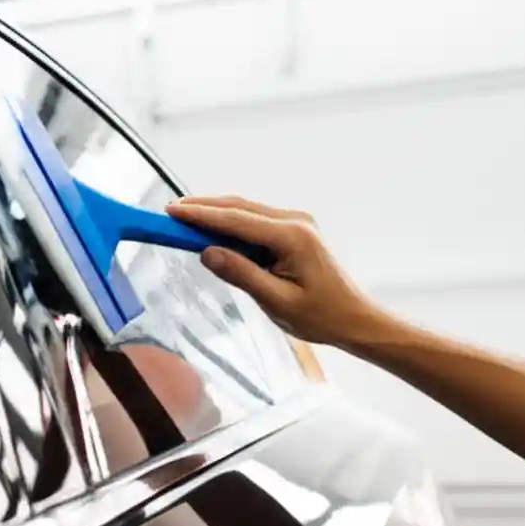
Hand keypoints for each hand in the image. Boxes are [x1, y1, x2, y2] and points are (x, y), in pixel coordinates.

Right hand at [166, 195, 389, 347]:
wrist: (354, 318)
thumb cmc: (321, 317)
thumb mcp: (277, 302)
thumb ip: (241, 274)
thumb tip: (206, 252)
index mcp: (292, 236)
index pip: (236, 220)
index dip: (201, 215)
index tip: (172, 211)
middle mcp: (294, 221)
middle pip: (239, 207)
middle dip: (203, 207)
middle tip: (169, 211)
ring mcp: (296, 223)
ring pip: (246, 211)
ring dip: (215, 213)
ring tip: (183, 218)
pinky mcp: (294, 231)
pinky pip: (255, 220)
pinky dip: (231, 223)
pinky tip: (212, 229)